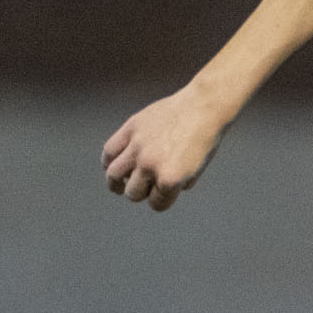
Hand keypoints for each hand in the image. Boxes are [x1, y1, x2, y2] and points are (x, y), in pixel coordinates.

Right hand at [102, 88, 228, 211]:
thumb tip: (151, 191)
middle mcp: (150, 164)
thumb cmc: (204, 141)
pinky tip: (115, 164)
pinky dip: (109, 161)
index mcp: (170, 179)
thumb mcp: (195, 171)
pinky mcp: (131, 128)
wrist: (204, 108)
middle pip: (133, 193)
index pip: (156, 204)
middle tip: (144, 186)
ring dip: (116, 183)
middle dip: (141, 192)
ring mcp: (139, 146)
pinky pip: (109, 151)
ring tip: (119, 184)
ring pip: (114, 175)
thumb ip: (174, 185)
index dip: (162, 200)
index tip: (166, 192)